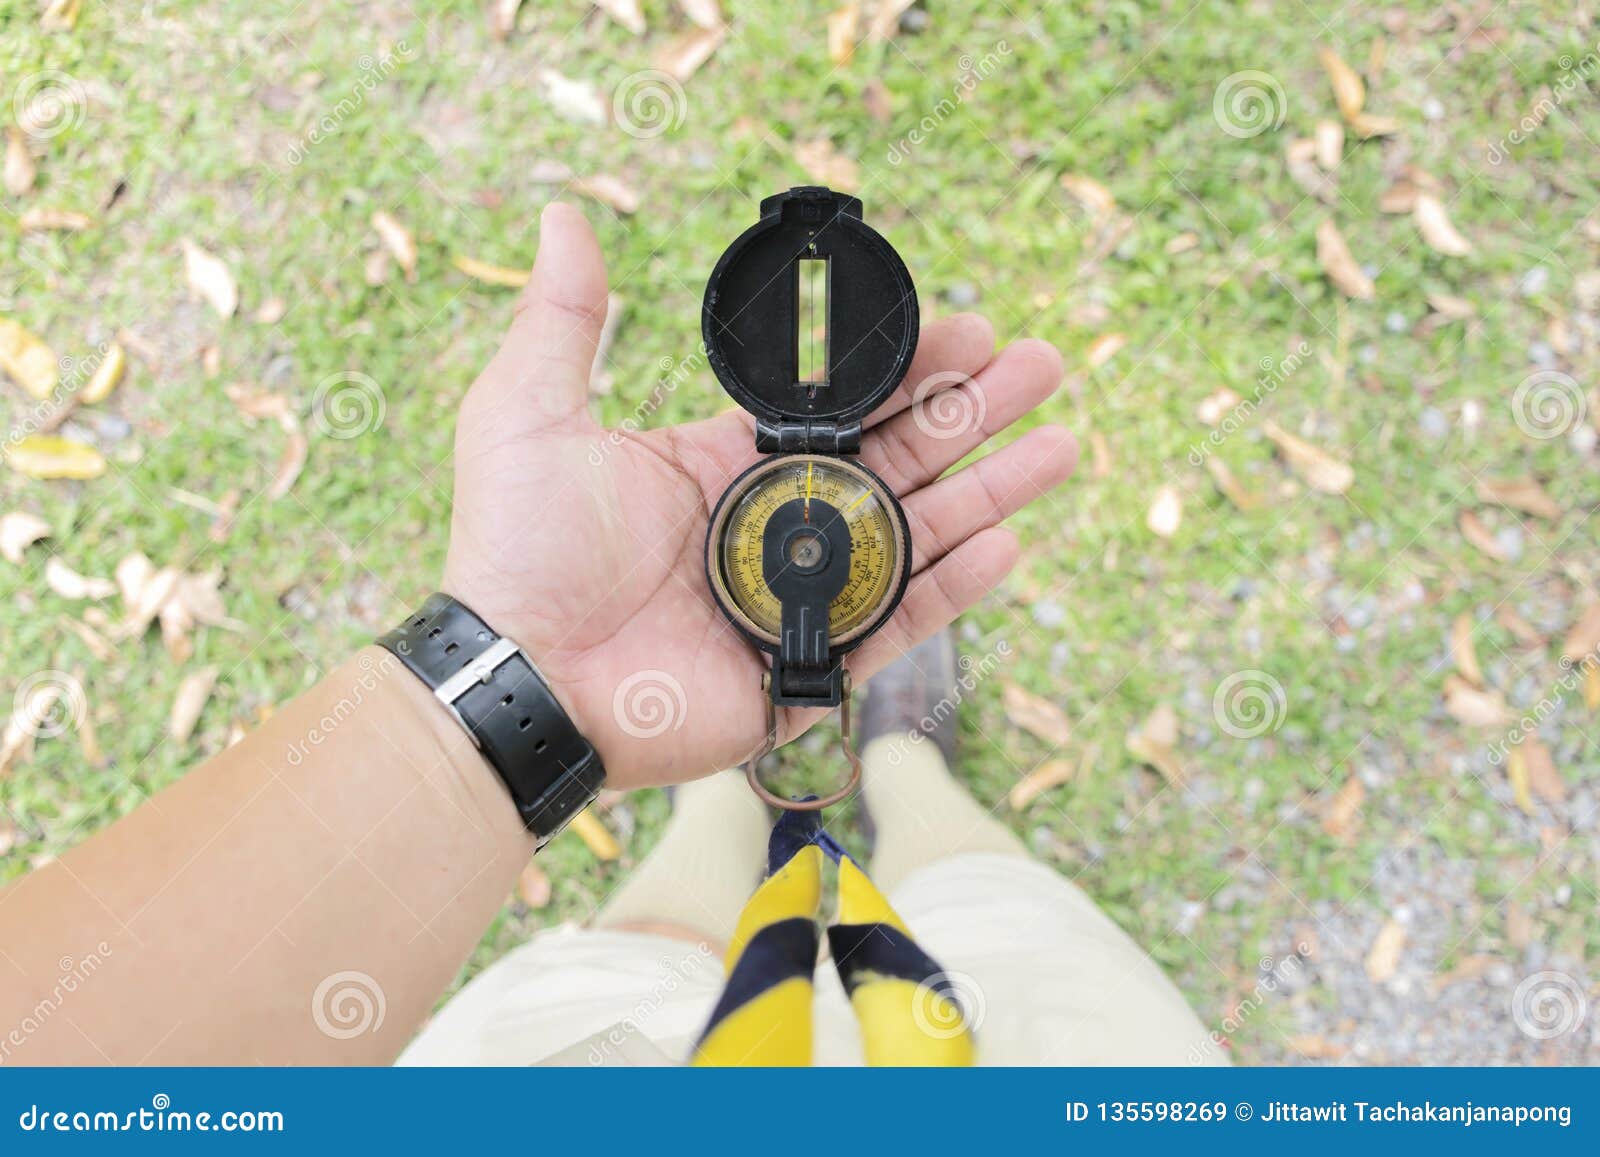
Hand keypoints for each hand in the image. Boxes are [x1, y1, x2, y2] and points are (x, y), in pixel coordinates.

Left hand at [443, 203, 1076, 789]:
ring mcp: (797, 594)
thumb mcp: (530, 412)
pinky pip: (895, 622)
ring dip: (990, 489)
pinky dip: (954, 588)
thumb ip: (565, 319)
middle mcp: (774, 520)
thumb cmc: (519, 548)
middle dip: (976, 411)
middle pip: (900, 456)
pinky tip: (1008, 543)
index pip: (840, 403)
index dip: (905, 365)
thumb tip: (565, 217)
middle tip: (1044, 369)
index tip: (966, 325)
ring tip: (1059, 448)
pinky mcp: (807, 664)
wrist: (524, 679)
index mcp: (725, 460)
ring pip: (916, 534)